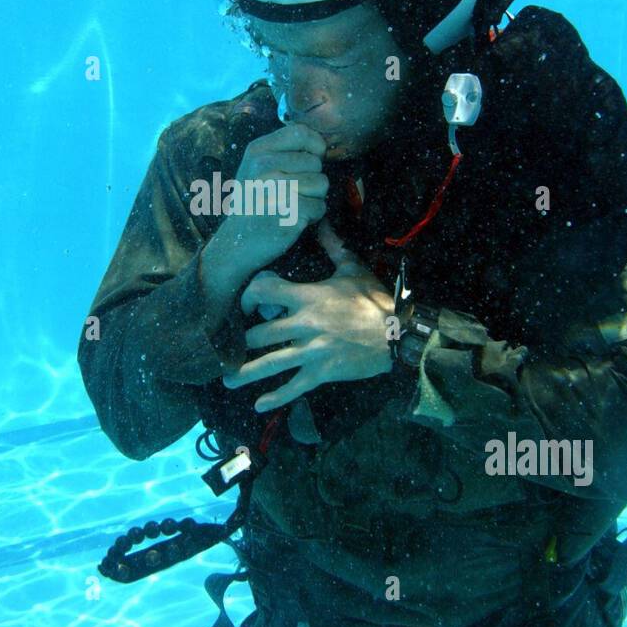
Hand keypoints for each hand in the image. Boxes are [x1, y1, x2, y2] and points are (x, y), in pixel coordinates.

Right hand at [208, 123, 328, 276]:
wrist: (236, 242)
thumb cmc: (254, 202)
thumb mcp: (256, 167)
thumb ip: (284, 151)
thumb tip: (321, 143)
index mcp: (257, 150)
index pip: (302, 132)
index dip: (315, 147)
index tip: (309, 162)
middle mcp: (265, 166)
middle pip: (316, 162)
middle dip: (313, 179)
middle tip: (292, 193)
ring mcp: (276, 189)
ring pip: (322, 184)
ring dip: (314, 198)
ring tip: (292, 205)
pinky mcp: (289, 212)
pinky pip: (320, 207)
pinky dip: (312, 217)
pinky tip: (293, 219)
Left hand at [223, 220, 394, 411]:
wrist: (399, 333)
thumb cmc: (375, 300)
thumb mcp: (353, 269)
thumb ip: (333, 246)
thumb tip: (322, 221)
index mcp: (308, 297)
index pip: (264, 291)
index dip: (249, 296)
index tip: (246, 304)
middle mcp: (305, 324)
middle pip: (260, 333)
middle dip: (243, 340)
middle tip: (232, 345)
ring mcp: (312, 350)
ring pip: (271, 364)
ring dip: (246, 373)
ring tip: (227, 380)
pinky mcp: (323, 371)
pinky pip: (294, 386)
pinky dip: (276, 398)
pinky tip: (260, 405)